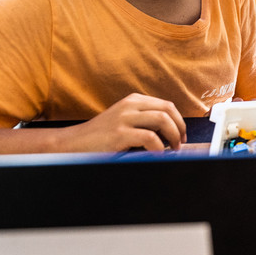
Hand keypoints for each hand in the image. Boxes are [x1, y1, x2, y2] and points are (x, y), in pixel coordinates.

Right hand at [58, 93, 186, 151]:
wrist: (73, 143)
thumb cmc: (100, 136)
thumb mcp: (123, 120)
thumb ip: (142, 119)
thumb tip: (169, 131)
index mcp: (133, 100)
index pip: (166, 104)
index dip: (179, 120)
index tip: (182, 134)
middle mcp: (130, 105)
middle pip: (168, 109)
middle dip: (180, 127)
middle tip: (180, 143)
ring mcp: (124, 118)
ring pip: (162, 119)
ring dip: (173, 136)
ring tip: (173, 149)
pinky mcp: (119, 134)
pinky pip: (149, 137)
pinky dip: (159, 147)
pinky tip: (158, 154)